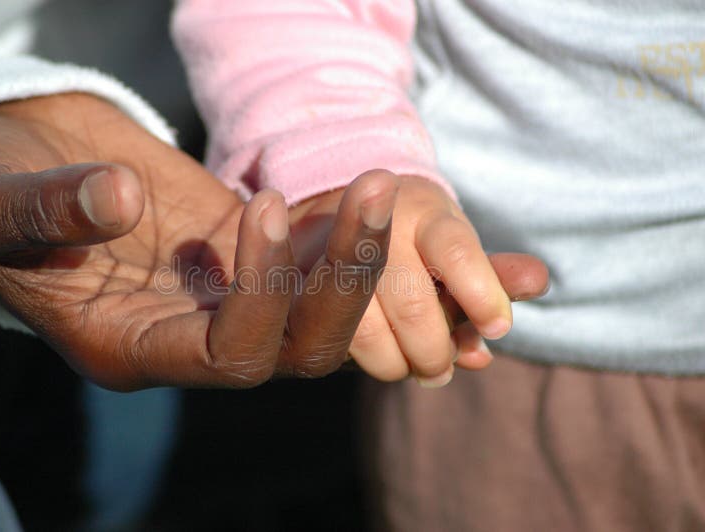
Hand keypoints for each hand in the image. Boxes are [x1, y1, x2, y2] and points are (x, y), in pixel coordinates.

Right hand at [0, 94, 397, 388]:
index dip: (261, 294)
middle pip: (297, 353)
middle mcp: (184, 336)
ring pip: (318, 318)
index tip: (265, 204)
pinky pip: (311, 269)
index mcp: (126, 346)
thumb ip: (42, 208)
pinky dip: (342, 238)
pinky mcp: (236, 253)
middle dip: (345, 283)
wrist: (8, 160)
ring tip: (383, 183)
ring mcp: (217, 297)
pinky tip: (362, 189)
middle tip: (375, 193)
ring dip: (359, 257)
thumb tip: (119, 197)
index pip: (225, 360)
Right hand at [289, 173, 548, 384]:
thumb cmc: (412, 240)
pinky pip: (335, 340)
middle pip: (411, 304)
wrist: (337, 208)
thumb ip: (491, 270)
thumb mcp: (454, 246)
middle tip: (443, 372)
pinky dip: (366, 361)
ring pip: (368, 331)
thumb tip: (536, 282)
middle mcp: (375, 227)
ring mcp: (331, 256)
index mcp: (423, 212)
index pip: (454, 251)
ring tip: (414, 369)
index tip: (498, 329)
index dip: (480, 294)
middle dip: (434, 350)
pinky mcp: (301, 285)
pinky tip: (385, 360)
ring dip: (399, 363)